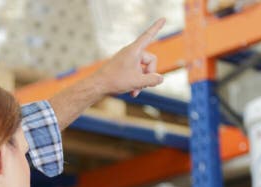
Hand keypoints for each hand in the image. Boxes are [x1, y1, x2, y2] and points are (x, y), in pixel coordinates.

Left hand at [47, 18, 165, 129]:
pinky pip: (136, 73)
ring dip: (142, 82)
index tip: (163, 18)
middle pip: (150, 61)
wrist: (96, 86)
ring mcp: (127, 60)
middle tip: (143, 85)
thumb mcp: (137, 82)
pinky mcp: (124, 68)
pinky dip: (136, 82)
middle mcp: (131, 53)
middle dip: (149, 74)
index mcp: (135, 50)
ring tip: (135, 91)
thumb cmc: (115, 81)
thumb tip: (160, 79)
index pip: (149, 36)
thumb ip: (152, 79)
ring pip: (143, 69)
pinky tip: (132, 93)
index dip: (157, 27)